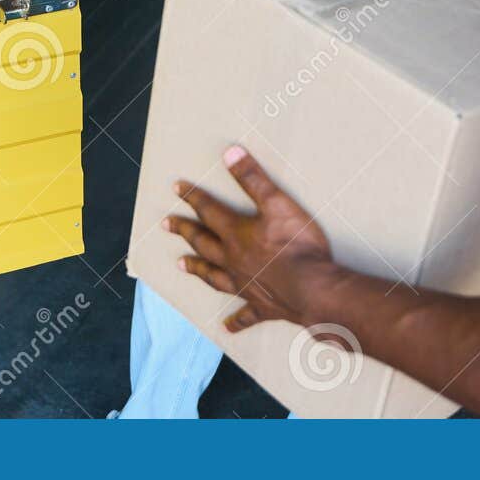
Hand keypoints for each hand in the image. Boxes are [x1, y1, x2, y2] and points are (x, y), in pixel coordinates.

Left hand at [165, 145, 334, 332]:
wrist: (313, 290)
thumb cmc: (296, 245)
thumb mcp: (277, 203)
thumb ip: (253, 178)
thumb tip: (230, 152)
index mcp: (236, 234)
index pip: (208, 211)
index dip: (193, 197)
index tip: (175, 188)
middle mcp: (233, 261)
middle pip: (203, 243)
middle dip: (185, 231)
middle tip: (167, 224)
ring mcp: (245, 285)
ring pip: (214, 276)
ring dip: (198, 269)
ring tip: (181, 264)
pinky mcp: (261, 306)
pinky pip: (244, 315)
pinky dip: (235, 321)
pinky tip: (227, 326)